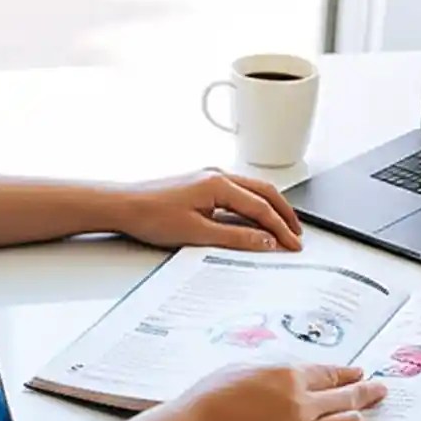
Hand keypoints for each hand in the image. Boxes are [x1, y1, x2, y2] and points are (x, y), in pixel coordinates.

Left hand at [119, 169, 303, 250]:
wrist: (122, 206)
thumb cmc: (151, 216)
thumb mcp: (197, 233)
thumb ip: (235, 237)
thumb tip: (265, 241)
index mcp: (219, 184)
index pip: (261, 207)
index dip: (280, 228)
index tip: (293, 244)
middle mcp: (217, 175)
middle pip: (263, 192)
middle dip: (284, 213)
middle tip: (298, 234)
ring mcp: (209, 177)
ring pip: (252, 190)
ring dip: (270, 207)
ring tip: (283, 226)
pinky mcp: (201, 184)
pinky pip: (237, 192)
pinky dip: (253, 205)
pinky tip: (255, 218)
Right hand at [169, 364, 386, 420]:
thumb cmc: (207, 401)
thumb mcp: (242, 367)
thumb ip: (274, 367)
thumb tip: (296, 370)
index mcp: (287, 376)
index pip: (330, 374)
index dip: (349, 374)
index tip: (360, 374)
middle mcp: (299, 403)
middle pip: (346, 398)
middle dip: (368, 393)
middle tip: (380, 391)